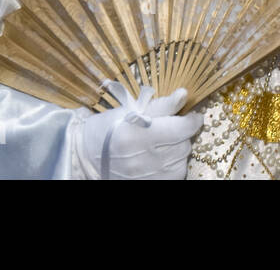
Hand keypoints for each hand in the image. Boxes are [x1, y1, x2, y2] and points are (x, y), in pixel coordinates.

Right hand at [76, 84, 202, 179]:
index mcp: (137, 135)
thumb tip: (184, 94)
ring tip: (164, 144)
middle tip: (171, 128)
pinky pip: (175, 175)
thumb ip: (161, 105)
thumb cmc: (108, 129)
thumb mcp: (130, 110)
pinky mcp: (148, 185)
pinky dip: (174, 165)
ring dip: (179, 150)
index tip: (193, 116)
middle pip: (184, 145)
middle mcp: (143, 159)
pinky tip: (162, 158)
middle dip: (182, 134)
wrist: (87, 158)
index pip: (182, 129)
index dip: (193, 121)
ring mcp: (146, 177)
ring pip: (182, 161)